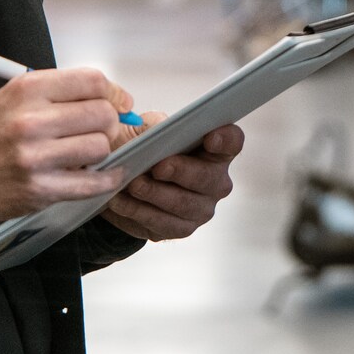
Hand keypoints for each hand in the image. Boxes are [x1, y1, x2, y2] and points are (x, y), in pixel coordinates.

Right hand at [0, 67, 135, 221]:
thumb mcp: (17, 94)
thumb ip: (61, 91)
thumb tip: (112, 98)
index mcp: (28, 90)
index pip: (91, 81)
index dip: (114, 92)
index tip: (119, 102)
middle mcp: (31, 121)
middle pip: (101, 114)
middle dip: (109, 122)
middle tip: (101, 128)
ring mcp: (36, 157)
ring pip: (100, 147)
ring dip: (101, 151)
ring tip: (86, 151)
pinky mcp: (42, 188)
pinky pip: (93, 182)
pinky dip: (106, 179)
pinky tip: (103, 174)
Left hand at [104, 122, 242, 241]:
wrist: (121, 181)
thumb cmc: (142, 147)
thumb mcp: (145, 129)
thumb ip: (154, 125)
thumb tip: (157, 130)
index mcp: (214, 150)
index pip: (232, 142)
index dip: (225, 139)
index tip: (209, 137)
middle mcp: (215, 181)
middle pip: (209, 178)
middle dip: (182, 171)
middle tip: (159, 167)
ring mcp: (201, 207)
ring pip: (183, 204)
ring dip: (155, 194)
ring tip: (133, 184)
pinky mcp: (181, 228)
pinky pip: (162, 223)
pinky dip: (138, 211)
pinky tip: (121, 200)